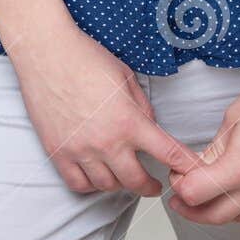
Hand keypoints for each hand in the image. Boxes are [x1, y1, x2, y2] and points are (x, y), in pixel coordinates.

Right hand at [9, 21, 198, 196]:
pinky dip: (91, 184)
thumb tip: (149, 127)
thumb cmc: (85, 57)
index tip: (192, 174)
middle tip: (155, 185)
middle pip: (136, 181)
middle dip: (150, 187)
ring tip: (123, 174)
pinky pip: (78, 184)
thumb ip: (141, 106)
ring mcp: (80, 150)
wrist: (47, 52)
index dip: (185, 167)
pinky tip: (96, 174)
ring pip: (107, 186)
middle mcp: (106, 141)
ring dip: (120, 184)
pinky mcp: (58, 152)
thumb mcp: (126, 77)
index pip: (167, 153)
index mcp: (128, 120)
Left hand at [167, 46, 239, 224]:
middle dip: (192, 209)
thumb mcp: (231, 120)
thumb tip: (199, 167)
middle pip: (216, 216)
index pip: (196, 194)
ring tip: (209, 198)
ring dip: (221, 211)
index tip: (177, 178)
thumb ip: (214, 150)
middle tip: (181, 200)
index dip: (181, 187)